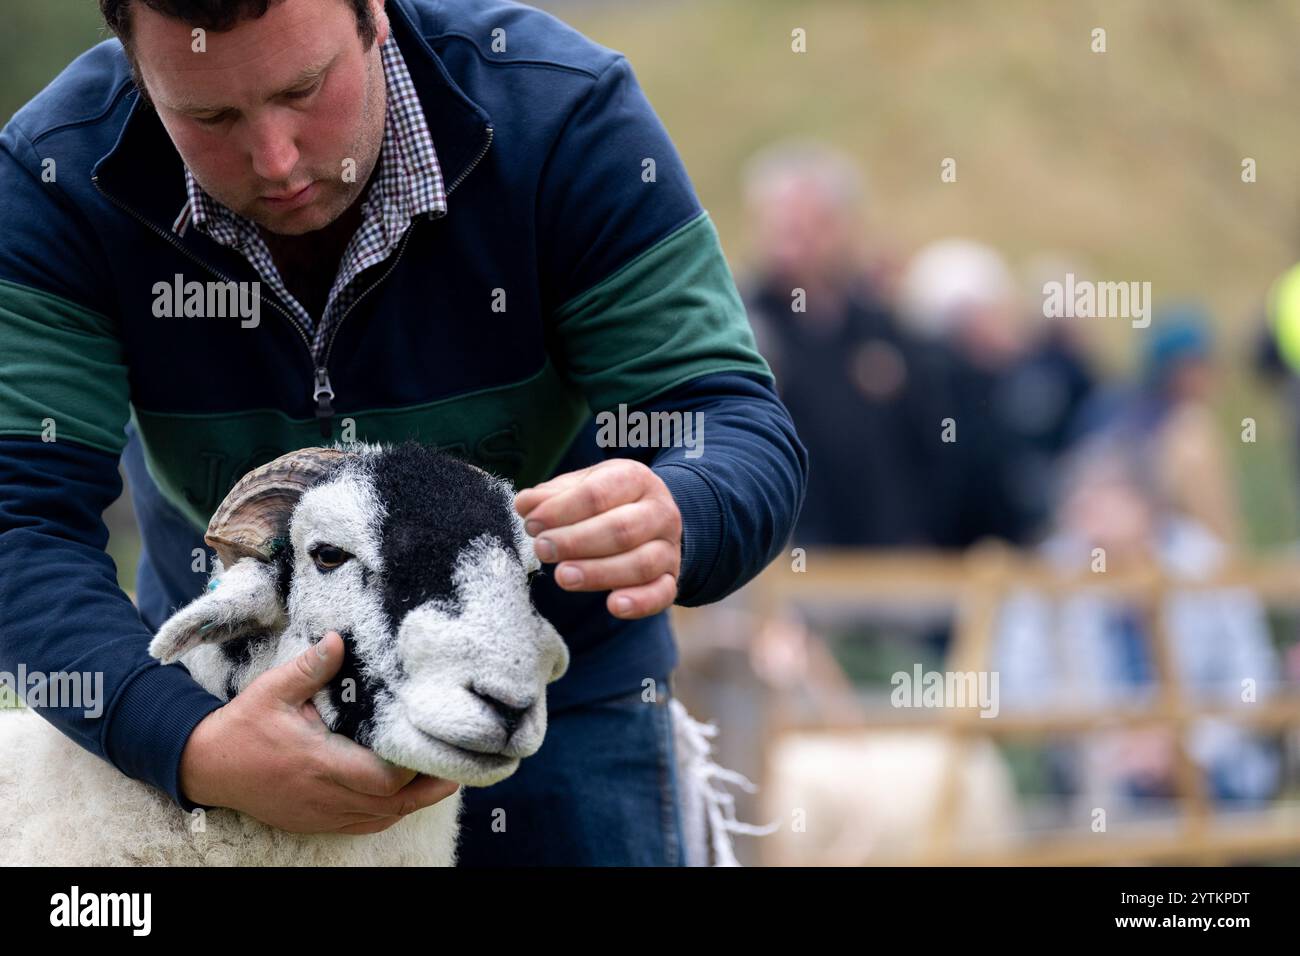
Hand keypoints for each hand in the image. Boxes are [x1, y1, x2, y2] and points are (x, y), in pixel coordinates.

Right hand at [179, 631, 458, 833]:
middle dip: (427, 788)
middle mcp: (323, 795)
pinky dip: (387, 813)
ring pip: (380, 818)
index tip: (431, 743)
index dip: (412, 768)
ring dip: (412, 802)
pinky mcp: (313, 821)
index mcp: (318, 763)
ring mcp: (319, 813)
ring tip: (441, 779)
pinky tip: (403, 796)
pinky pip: (362, 825)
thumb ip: (310, 667)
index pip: (381, 778)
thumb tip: (339, 639)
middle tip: (457, 765)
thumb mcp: (272, 690)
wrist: (205, 765)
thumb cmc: (242, 725)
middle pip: (391, 804)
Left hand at [515, 458, 681, 618]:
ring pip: (640, 564)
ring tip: (562, 576)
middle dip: (576, 542)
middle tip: (542, 549)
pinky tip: (613, 605)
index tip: (532, 522)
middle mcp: (660, 511)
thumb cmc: (609, 500)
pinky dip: (640, 602)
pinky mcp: (671, 577)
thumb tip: (525, 504)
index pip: (598, 494)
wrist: (654, 515)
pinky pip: (662, 593)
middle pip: (621, 530)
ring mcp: (669, 546)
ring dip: (599, 573)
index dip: (562, 510)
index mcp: (635, 479)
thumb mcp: (583, 485)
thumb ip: (553, 495)